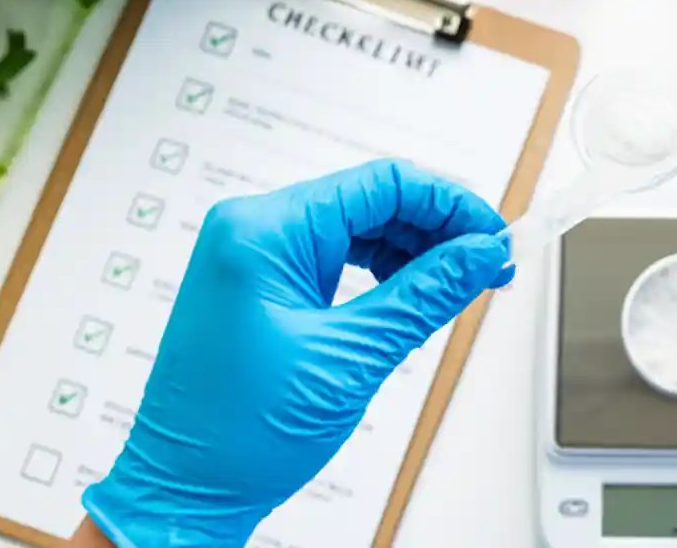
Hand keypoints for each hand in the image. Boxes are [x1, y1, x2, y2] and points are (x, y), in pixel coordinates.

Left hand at [82, 159, 511, 546]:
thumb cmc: (236, 435)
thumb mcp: (351, 358)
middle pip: (372, 200)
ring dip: (415, 252)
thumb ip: (425, 295)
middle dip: (438, 230)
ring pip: (359, 227)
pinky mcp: (265, 283)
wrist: (185, 492)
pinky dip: (383, 271)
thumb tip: (480, 255)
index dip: (449, 205)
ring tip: (459, 285)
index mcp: (264, 232)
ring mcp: (256, 256)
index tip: (492, 235)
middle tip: (487, 265)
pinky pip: (337, 256)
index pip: (382, 184)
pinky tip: (414, 294)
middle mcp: (254, 231)